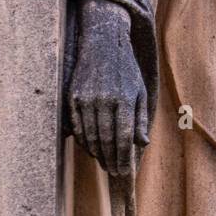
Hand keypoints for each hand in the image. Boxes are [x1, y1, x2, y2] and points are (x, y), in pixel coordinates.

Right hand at [68, 0, 148, 175]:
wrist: (102, 43)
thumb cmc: (126, 70)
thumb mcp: (139, 90)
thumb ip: (140, 118)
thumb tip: (143, 143)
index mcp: (125, 99)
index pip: (124, 137)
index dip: (124, 158)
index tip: (125, 172)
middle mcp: (104, 100)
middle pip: (106, 140)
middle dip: (110, 160)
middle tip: (114, 172)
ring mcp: (86, 98)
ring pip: (90, 135)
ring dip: (97, 153)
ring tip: (104, 163)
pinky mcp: (73, 97)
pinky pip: (77, 126)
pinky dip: (83, 141)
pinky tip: (90, 148)